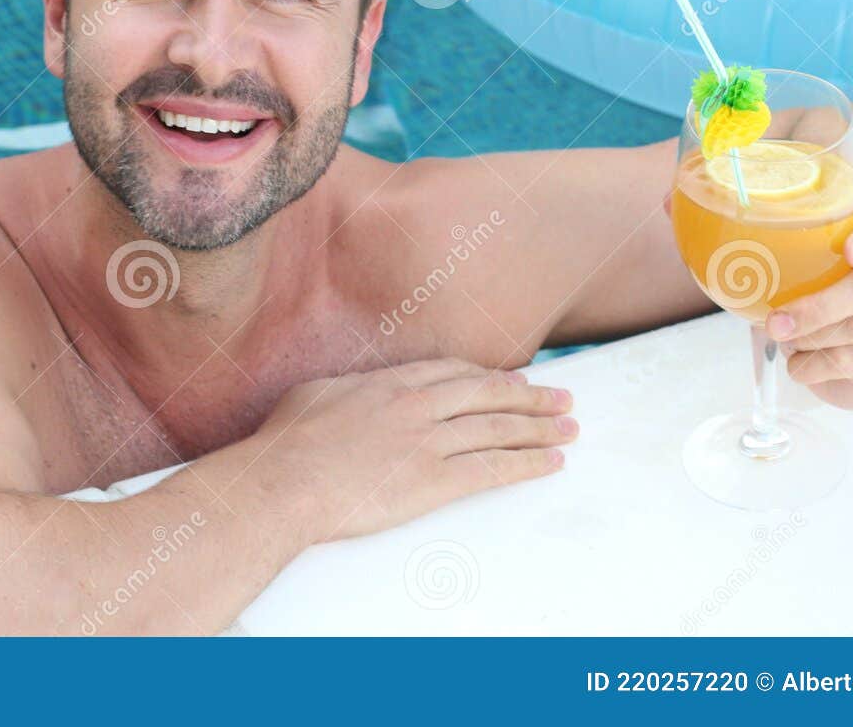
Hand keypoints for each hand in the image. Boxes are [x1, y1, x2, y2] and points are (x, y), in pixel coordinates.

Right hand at [252, 358, 576, 540]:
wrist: (284, 481)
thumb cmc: (286, 443)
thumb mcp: (314, 395)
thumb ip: (346, 391)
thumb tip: (351, 393)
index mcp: (389, 382)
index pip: (453, 372)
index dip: (488, 376)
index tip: (512, 379)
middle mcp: (416, 404)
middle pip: (488, 394)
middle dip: (530, 396)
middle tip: (561, 398)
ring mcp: (427, 441)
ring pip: (498, 428)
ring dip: (539, 428)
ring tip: (568, 428)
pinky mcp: (432, 481)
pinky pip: (491, 469)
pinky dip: (526, 464)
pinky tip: (549, 463)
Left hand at [766, 195, 852, 408]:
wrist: (850, 347)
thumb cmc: (814, 286)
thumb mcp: (794, 255)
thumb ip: (757, 236)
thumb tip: (690, 219)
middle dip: (822, 306)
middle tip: (776, 323)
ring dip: (809, 337)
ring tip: (778, 335)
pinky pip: (852, 362)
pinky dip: (812, 364)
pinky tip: (798, 360)